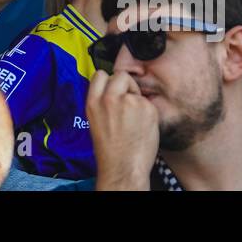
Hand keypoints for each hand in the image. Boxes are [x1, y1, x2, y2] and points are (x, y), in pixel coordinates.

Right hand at [86, 68, 158, 190]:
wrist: (124, 168)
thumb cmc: (110, 150)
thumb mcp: (95, 121)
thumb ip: (102, 102)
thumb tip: (112, 90)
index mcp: (93, 102)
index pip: (100, 74)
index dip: (108, 81)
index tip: (113, 88)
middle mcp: (109, 99)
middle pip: (120, 75)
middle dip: (126, 85)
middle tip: (127, 103)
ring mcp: (129, 102)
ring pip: (136, 89)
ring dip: (137, 99)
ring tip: (134, 120)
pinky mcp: (147, 108)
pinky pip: (148, 102)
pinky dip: (148, 112)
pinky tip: (142, 126)